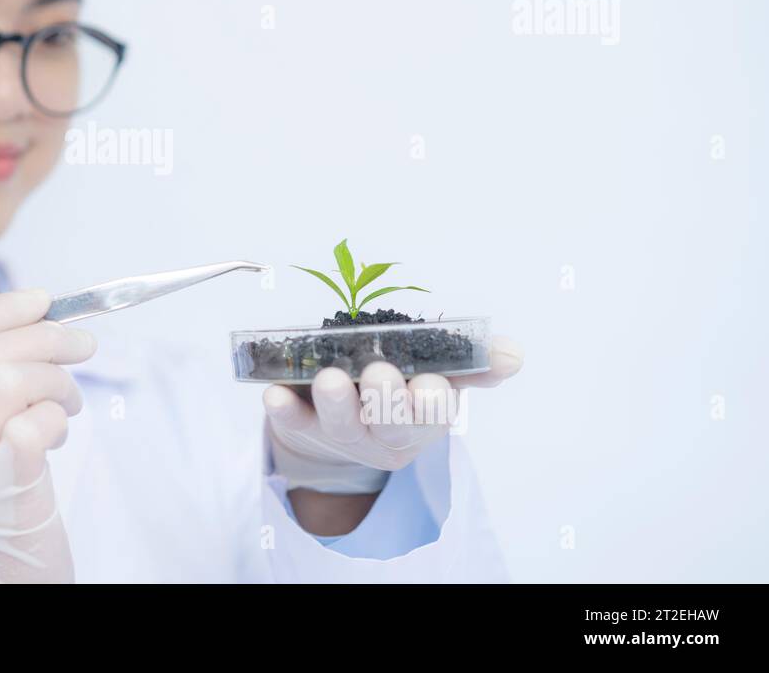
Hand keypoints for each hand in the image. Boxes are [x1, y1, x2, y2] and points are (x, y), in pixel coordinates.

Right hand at [0, 288, 96, 582]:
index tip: (39, 299)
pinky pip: (31, 425)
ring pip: (6, 381)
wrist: (5, 592)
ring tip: (69, 401)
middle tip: (81, 344)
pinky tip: (58, 433)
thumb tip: (32, 322)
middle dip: (43, 337)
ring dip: (55, 378)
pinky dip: (56, 416)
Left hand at [263, 336, 523, 492]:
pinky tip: (273, 394)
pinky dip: (284, 410)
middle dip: (385, 401)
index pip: (432, 413)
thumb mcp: (439, 376)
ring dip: (336, 404)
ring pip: (341, 426)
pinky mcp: (304, 426)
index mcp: (423, 418)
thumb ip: (473, 363)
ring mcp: (342, 433)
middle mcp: (384, 432)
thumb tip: (513, 354)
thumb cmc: (401, 388)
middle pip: (388, 425)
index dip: (430, 401)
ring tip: (328, 380)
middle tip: (377, 375)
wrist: (348, 414)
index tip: (428, 385)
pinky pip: (292, 421)